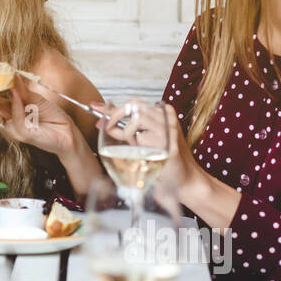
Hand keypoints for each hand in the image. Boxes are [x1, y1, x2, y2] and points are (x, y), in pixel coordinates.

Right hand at [0, 66, 79, 158]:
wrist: (67, 131)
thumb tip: (7, 73)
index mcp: (2, 111)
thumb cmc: (49, 114)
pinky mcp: (24, 135)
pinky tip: (16, 92)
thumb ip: (18, 88)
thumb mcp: (32, 96)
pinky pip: (15, 120)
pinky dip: (15, 104)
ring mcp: (12, 129)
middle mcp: (3, 121)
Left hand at [91, 98, 201, 212]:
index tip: (96, 109)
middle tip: (109, 129)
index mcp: (163, 113)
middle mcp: (167, 118)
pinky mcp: (167, 143)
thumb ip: (123, 126)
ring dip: (127, 133)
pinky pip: (142, 138)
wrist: (184, 179)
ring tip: (134, 145)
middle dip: (115, 116)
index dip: (114, 107)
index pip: (134, 102)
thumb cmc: (161, 159)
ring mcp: (168, 129)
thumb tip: (99, 114)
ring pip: (136, 119)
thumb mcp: (142, 138)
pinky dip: (136, 147)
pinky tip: (144, 155)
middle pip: (133, 105)